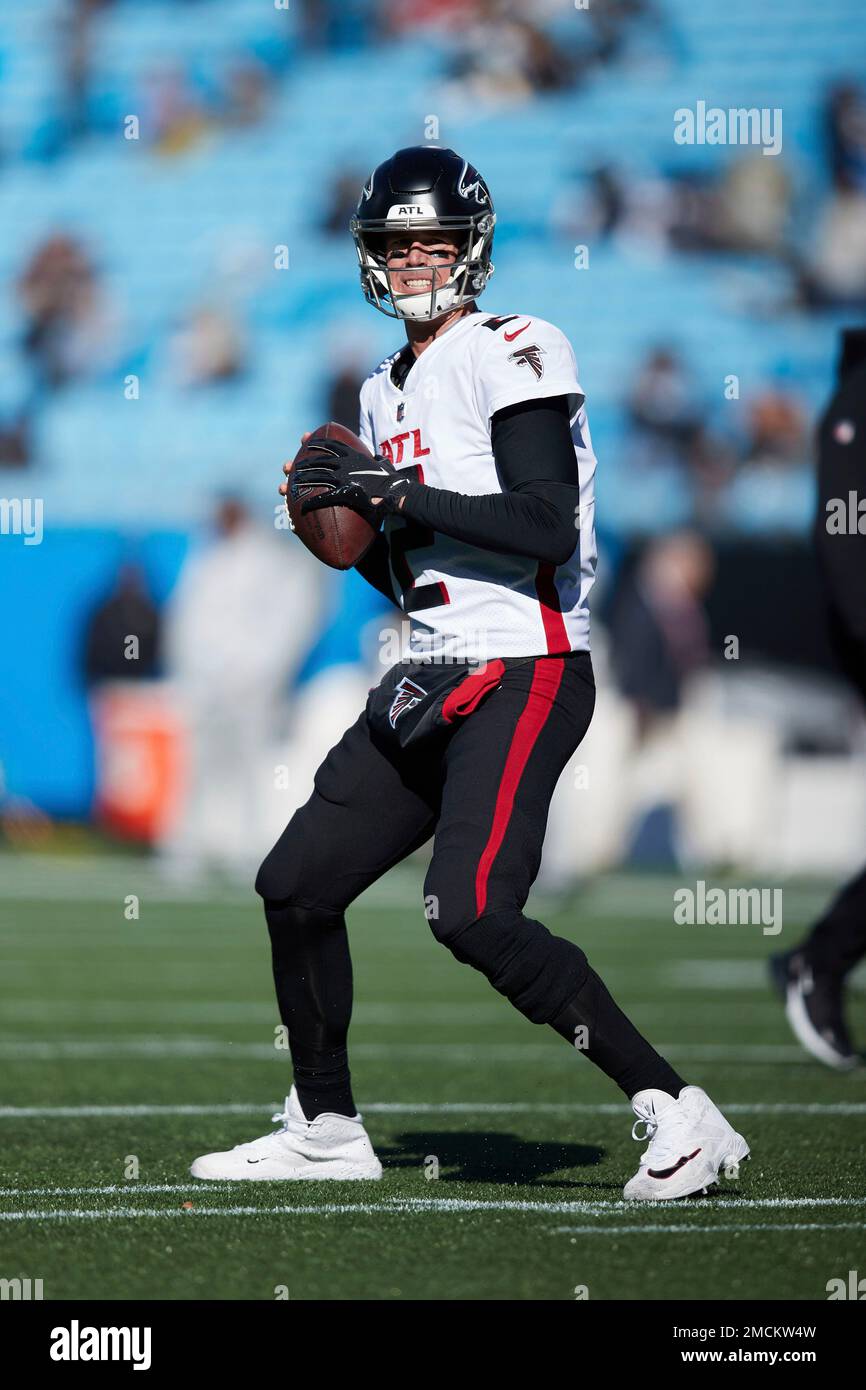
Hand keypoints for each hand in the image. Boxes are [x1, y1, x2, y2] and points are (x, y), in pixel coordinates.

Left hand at [291, 436, 411, 521]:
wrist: (394, 490)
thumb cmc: (391, 479)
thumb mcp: (384, 465)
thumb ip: (378, 461)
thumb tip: (379, 459)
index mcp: (353, 456)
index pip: (332, 445)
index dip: (317, 443)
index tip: (306, 442)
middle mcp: (345, 464)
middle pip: (319, 461)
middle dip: (303, 463)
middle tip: (291, 466)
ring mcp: (344, 477)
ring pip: (317, 477)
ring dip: (302, 480)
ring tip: (290, 483)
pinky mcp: (344, 492)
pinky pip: (324, 497)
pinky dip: (313, 502)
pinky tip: (303, 505)